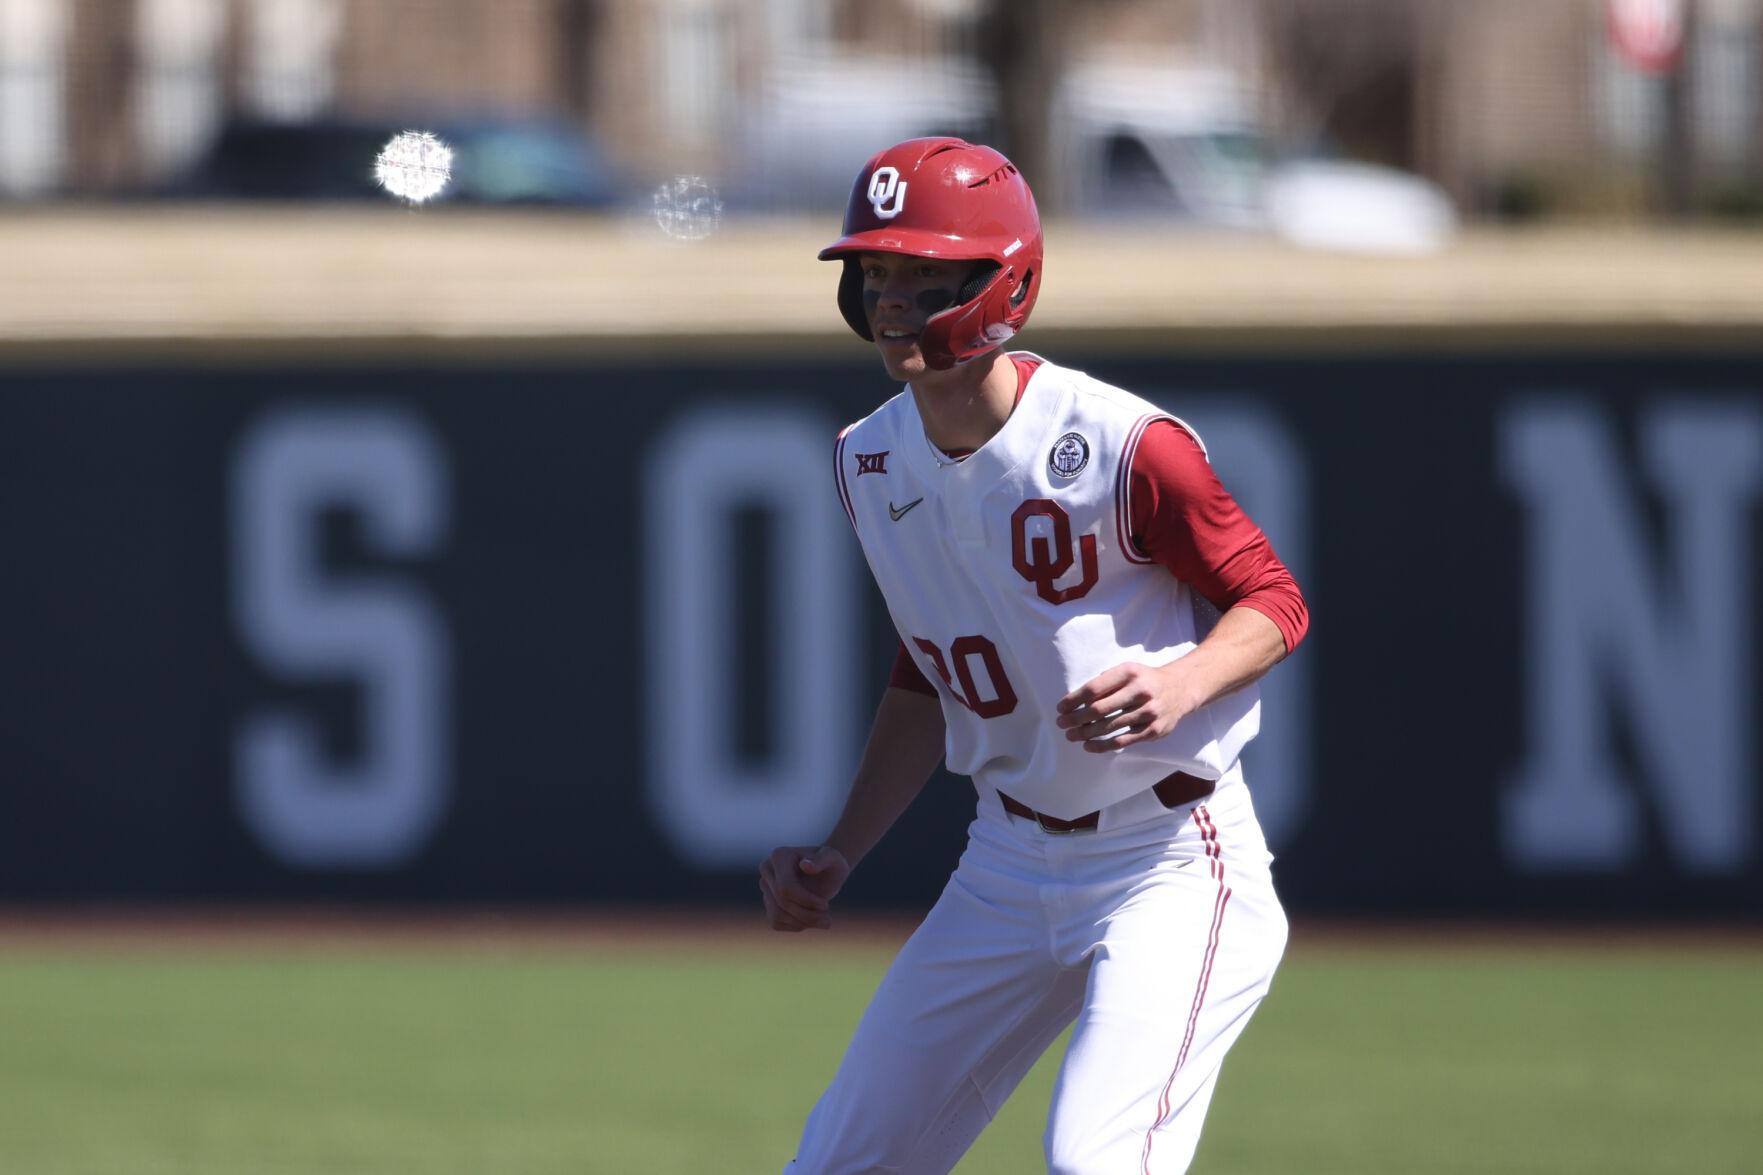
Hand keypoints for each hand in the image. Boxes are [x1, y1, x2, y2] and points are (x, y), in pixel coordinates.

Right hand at [758, 845, 851, 931]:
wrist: (828, 872)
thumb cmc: (832, 863)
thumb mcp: (833, 859)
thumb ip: (822, 859)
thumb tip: (805, 865)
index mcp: (779, 855)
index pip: (785, 887)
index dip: (806, 900)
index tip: (826, 906)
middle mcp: (767, 869)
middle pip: (782, 902)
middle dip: (807, 914)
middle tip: (828, 920)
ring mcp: (766, 887)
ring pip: (777, 915)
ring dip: (803, 923)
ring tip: (824, 921)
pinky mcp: (768, 902)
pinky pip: (776, 922)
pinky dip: (796, 926)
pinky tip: (812, 921)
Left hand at [1056, 661, 1194, 752]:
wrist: (1180, 689)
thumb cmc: (1144, 680)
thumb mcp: (1127, 671)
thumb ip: (1105, 683)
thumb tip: (1074, 701)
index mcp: (1129, 673)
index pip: (1093, 688)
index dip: (1073, 700)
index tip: (1060, 708)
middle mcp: (1140, 691)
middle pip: (1098, 709)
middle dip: (1075, 719)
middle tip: (1061, 724)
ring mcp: (1148, 711)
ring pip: (1109, 727)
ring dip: (1085, 734)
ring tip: (1071, 736)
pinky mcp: (1154, 730)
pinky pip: (1123, 741)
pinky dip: (1102, 745)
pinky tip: (1089, 745)